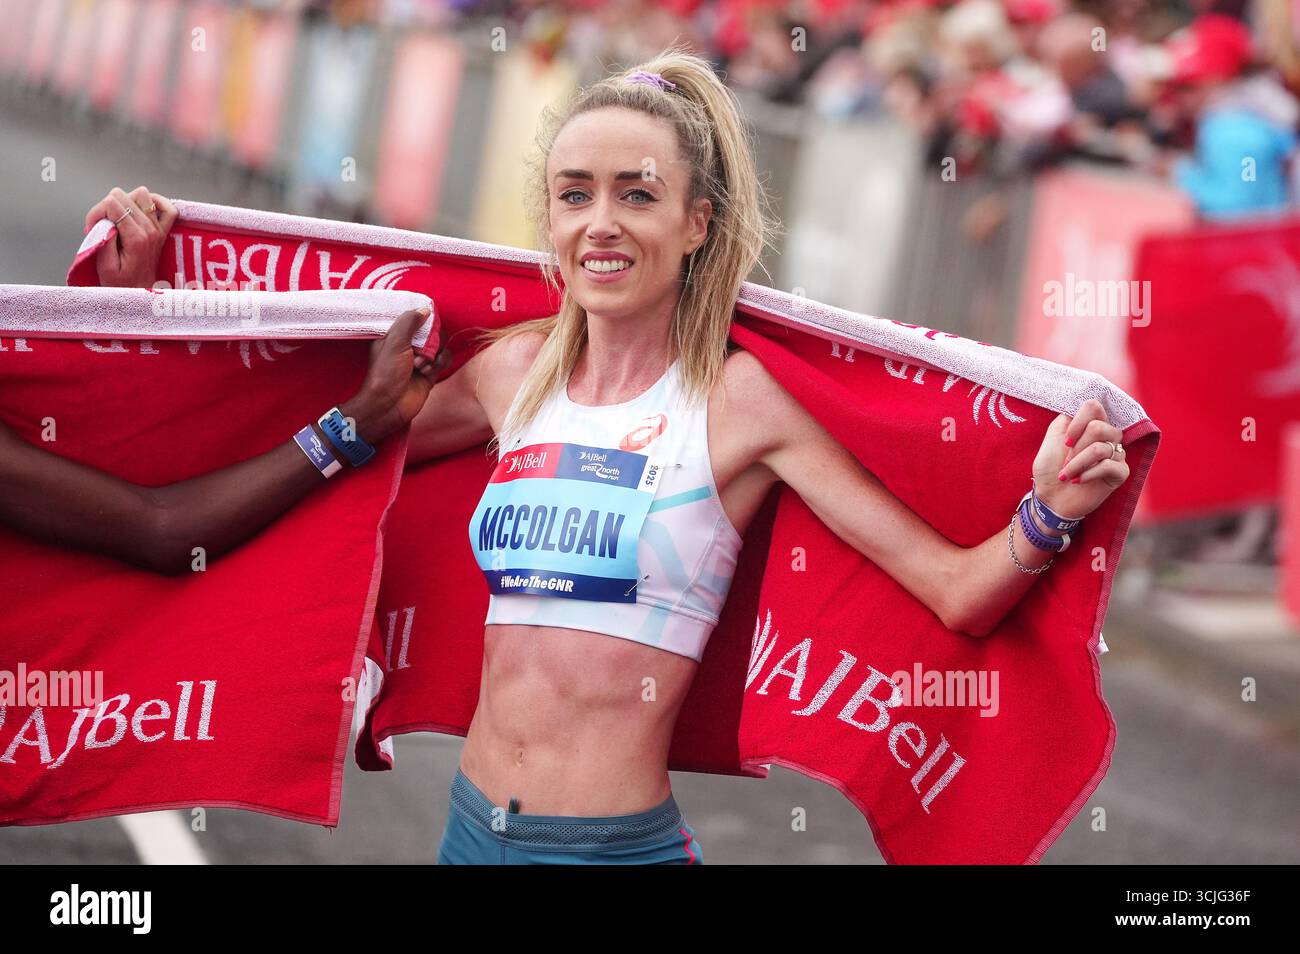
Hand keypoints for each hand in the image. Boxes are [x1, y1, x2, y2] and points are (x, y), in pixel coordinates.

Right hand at [86, 186, 178, 288]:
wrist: (140, 294)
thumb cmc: (120, 283)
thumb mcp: (104, 266)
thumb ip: (103, 240)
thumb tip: (105, 220)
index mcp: (137, 238)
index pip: (112, 203)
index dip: (96, 212)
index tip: (91, 229)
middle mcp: (151, 230)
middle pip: (123, 195)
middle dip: (106, 207)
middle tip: (101, 226)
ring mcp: (159, 229)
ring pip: (143, 194)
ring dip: (126, 202)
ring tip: (117, 218)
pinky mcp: (163, 231)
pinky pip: (168, 208)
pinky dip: (154, 203)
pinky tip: (139, 210)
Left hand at [348, 306, 447, 442]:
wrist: (389, 405)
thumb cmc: (386, 373)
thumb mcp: (394, 341)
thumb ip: (409, 321)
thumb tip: (425, 309)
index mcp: (395, 335)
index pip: (415, 318)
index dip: (422, 321)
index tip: (423, 326)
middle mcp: (409, 345)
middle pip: (432, 331)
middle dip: (429, 341)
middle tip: (416, 353)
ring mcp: (421, 359)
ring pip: (440, 345)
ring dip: (433, 354)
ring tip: (419, 367)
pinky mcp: (431, 373)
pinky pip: (444, 359)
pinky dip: (439, 364)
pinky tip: (428, 372)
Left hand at [1031, 399, 1129, 523]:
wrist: (1050, 498)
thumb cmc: (1050, 468)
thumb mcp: (1052, 439)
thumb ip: (1066, 419)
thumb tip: (1082, 404)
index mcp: (1090, 424)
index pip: (1094, 406)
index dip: (1078, 421)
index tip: (1066, 440)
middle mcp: (1107, 436)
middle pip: (1098, 428)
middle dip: (1075, 448)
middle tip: (1066, 462)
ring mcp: (1116, 454)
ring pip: (1101, 448)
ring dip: (1077, 463)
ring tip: (1067, 475)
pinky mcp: (1120, 473)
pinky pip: (1109, 466)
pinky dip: (1088, 474)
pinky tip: (1078, 481)